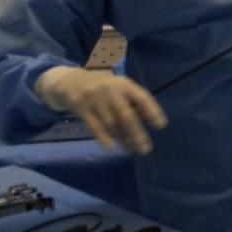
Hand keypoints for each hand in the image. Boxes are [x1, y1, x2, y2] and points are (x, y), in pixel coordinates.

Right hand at [37, 67, 167, 154]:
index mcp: (124, 84)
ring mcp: (94, 99)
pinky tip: (111, 148)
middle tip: (146, 149)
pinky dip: (103, 138)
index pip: (142, 97)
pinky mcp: (80, 108)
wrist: (70, 81)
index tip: (161, 126)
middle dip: (138, 134)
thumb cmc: (103, 87)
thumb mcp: (119, 87)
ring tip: (131, 150)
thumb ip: (131, 100)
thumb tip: (147, 120)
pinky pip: (94, 126)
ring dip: (123, 140)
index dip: (153, 111)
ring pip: (112, 124)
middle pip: (127, 115)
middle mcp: (111, 90)